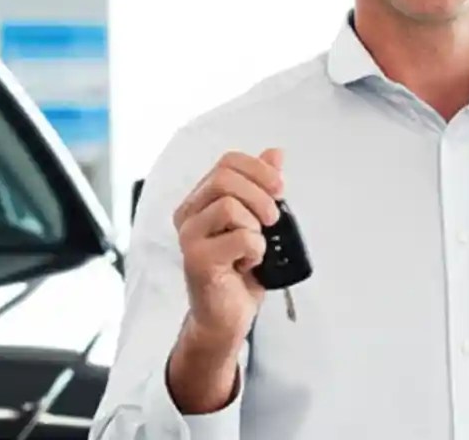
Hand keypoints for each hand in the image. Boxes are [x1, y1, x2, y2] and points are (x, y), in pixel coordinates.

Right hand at [172, 147, 283, 348]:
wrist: (228, 316)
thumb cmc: (240, 270)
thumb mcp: (257, 222)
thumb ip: (261, 187)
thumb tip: (275, 153)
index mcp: (200, 200)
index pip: (227, 162)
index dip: (258, 169)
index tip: (280, 189)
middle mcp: (188, 214)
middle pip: (224, 178)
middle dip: (260, 196)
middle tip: (273, 220)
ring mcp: (188, 237)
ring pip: (228, 206)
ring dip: (255, 227)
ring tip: (254, 247)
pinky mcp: (196, 260)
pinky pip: (238, 238)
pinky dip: (255, 250)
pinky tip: (249, 264)